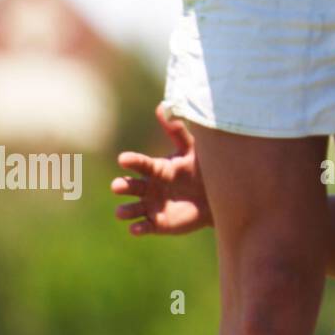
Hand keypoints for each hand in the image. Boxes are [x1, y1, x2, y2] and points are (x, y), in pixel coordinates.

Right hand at [111, 104, 211, 235]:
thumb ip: (177, 131)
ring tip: (123, 212)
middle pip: (130, 187)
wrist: (217, 196)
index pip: (141, 164)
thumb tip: (163, 106)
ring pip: (131, 209)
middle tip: (117, 186)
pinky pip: (144, 227)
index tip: (123, 158)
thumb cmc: (201, 169)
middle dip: (122, 186)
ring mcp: (152, 206)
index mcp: (156, 169)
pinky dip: (138, 228)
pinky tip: (137, 229)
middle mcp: (149, 187)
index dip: (132, 161)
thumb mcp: (192, 149)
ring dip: (125, 210)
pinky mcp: (158, 223)